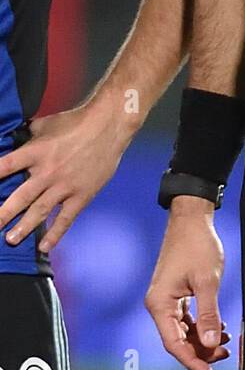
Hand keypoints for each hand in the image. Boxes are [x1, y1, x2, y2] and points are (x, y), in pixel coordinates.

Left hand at [0, 106, 129, 253]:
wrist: (108, 126)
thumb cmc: (75, 122)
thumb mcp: (46, 124)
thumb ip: (27, 135)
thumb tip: (12, 137)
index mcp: (36, 152)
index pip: (6, 166)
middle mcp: (47, 171)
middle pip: (20, 197)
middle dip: (3, 214)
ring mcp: (65, 185)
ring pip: (39, 211)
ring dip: (23, 227)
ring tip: (10, 240)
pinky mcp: (81, 195)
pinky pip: (66, 218)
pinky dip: (55, 234)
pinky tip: (44, 247)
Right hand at [145, 201, 230, 369]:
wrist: (191, 219)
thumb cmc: (197, 245)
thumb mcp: (207, 281)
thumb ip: (209, 314)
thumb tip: (211, 344)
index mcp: (159, 304)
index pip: (174, 344)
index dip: (192, 361)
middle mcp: (158, 305)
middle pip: (178, 340)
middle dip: (201, 351)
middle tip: (226, 354)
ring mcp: (166, 300)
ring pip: (184, 331)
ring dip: (203, 339)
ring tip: (227, 342)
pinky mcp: (175, 294)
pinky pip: (186, 319)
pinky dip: (202, 325)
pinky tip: (219, 327)